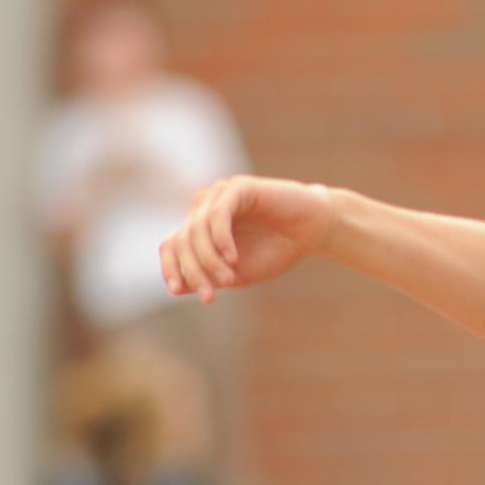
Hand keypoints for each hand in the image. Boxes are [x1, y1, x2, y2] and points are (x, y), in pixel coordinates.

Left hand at [160, 176, 337, 302]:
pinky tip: (233, 258)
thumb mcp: (238, 273)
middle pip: (182, 240)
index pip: (172, 245)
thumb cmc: (277, 250)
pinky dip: (221, 239)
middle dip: (194, 271)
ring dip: (209, 259)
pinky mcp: (238, 188)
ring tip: (229, 279)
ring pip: (196, 229)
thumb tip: (176, 288)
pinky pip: (218, 214)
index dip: (170, 268)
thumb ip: (208, 276)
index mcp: (201, 227)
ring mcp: (220, 195)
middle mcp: (205, 208)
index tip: (176, 291)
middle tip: (211, 296)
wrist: (314, 230)